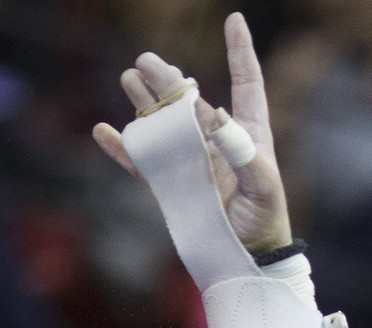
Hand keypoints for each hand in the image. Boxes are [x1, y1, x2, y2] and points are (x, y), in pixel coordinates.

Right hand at [91, 12, 293, 255]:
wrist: (249, 260)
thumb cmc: (266, 221)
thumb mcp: (265, 186)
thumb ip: (245, 152)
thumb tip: (216, 116)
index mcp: (248, 134)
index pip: (246, 83)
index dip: (240, 52)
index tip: (234, 20)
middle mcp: (216, 140)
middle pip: (189, 98)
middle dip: (168, 77)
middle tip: (147, 62)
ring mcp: (191, 159)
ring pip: (162, 121)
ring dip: (145, 101)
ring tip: (129, 79)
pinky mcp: (171, 184)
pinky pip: (141, 161)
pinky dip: (122, 148)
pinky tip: (104, 131)